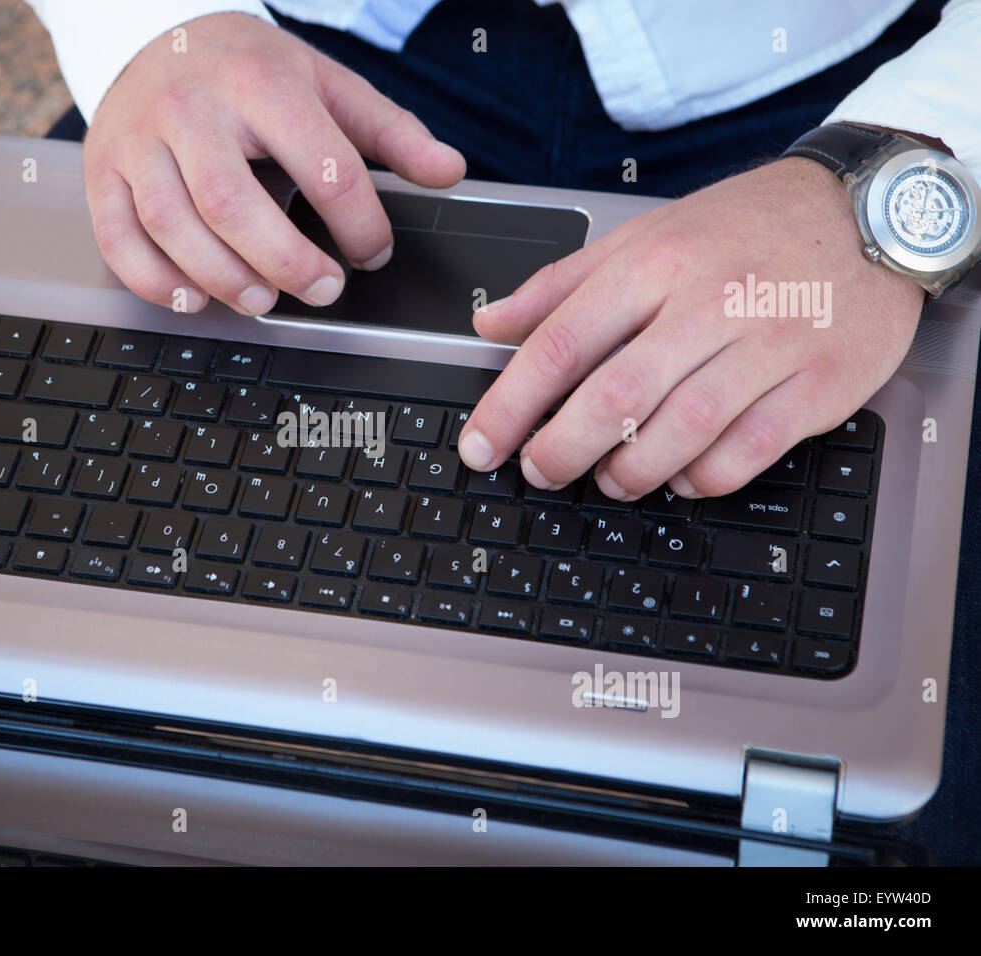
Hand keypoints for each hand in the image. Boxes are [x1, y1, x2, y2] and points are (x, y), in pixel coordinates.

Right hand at [82, 12, 465, 315]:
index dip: (358, 223)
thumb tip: (449, 171)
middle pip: (234, 204)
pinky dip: (157, 283)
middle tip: (324, 290)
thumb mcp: (326, 85)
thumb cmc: (248, 70)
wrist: (153, 34)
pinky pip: (120, 241)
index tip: (371, 251)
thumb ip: (390, 133)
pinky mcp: (104, 173)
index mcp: (259, 81)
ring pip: (174, 227)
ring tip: (265, 299)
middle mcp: (191, 108)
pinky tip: (196, 297)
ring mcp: (138, 142)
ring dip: (225, 279)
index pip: (321, 164)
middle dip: (288, 262)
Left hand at [458, 157, 924, 498]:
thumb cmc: (747, 228)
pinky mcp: (819, 386)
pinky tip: (679, 473)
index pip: (561, 342)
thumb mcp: (645, 236)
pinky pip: (745, 454)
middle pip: (615, 398)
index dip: (509, 405)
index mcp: (655, 264)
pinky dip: (699, 478)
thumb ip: (560, 285)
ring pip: (680, 433)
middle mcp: (709, 303)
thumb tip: (488, 323)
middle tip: (540, 470)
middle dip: (560, 451)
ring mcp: (770, 346)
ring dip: (628, 472)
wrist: (870, 210)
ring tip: (609, 476)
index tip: (480, 446)